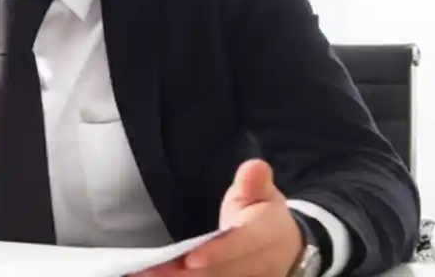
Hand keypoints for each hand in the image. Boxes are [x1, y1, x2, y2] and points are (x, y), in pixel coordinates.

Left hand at [135, 160, 302, 276]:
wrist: (289, 248)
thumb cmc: (265, 217)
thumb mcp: (263, 193)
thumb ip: (255, 182)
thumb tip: (255, 168)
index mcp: (269, 235)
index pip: (243, 245)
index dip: (218, 253)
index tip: (191, 259)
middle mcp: (264, 265)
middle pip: (223, 273)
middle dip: (185, 275)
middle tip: (149, 271)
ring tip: (145, 275)